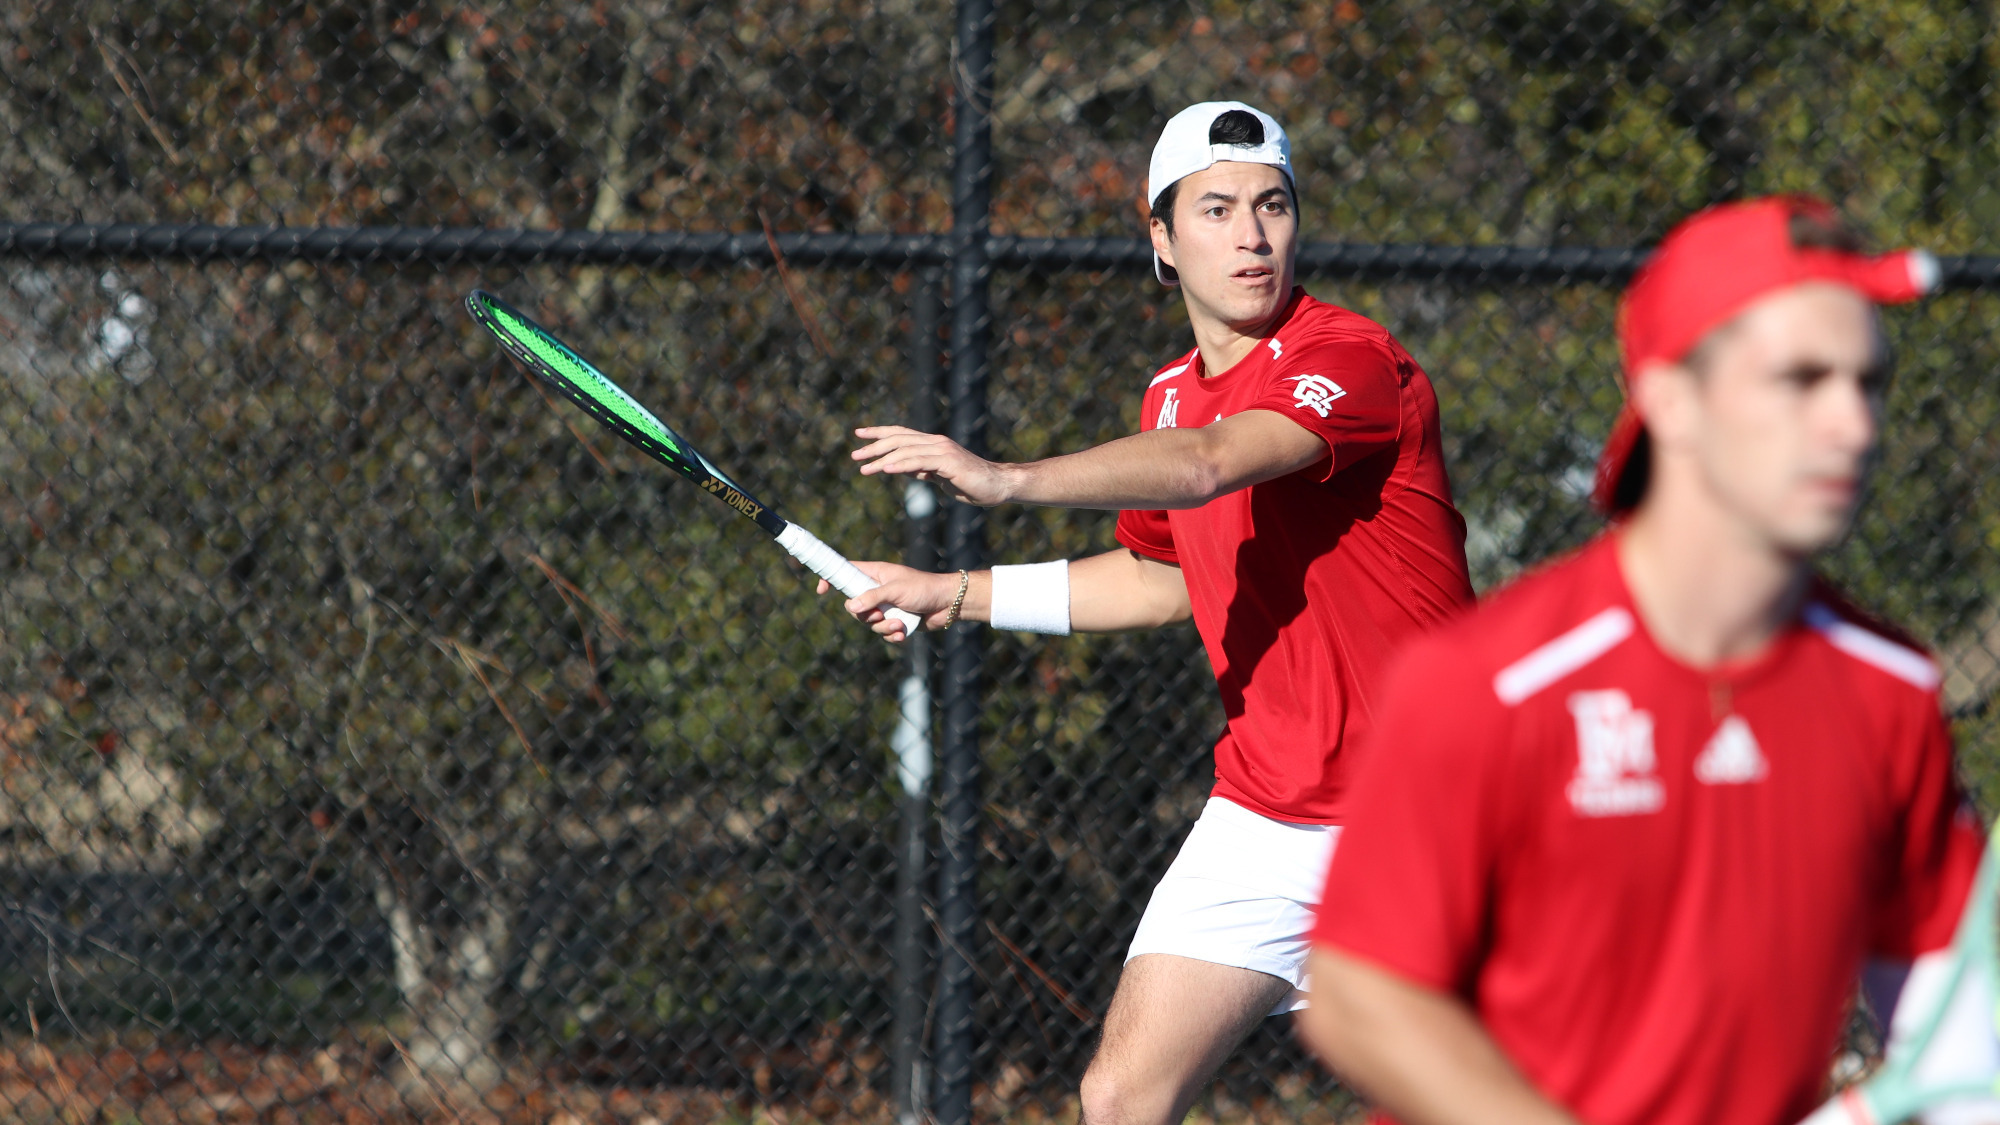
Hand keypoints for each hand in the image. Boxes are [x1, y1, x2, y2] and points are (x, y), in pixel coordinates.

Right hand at [815, 561, 965, 640]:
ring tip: (899, 624)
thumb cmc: (923, 588)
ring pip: (869, 623)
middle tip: (880, 615)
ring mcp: (886, 607)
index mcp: (875, 574)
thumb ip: (871, 597)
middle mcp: (877, 590)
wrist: (948, 604)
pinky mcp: (895, 621)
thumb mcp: (895, 589)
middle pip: (854, 606)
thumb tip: (850, 607)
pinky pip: (883, 633)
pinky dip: (892, 635)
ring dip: (883, 627)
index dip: (832, 579)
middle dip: (866, 616)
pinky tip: (902, 632)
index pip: (846, 572)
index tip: (821, 590)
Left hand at [851, 426, 1020, 505]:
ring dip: (882, 459)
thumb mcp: (939, 476)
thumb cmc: (970, 483)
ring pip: (906, 450)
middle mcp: (936, 442)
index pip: (901, 433)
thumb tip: (899, 467)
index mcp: (933, 443)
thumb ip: (921, 469)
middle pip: (899, 439)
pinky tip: (887, 469)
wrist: (997, 486)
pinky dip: (902, 464)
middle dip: (874, 446)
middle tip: (854, 455)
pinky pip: (920, 462)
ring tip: (864, 468)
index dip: (879, 432)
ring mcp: (943, 450)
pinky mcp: (949, 462)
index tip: (859, 434)